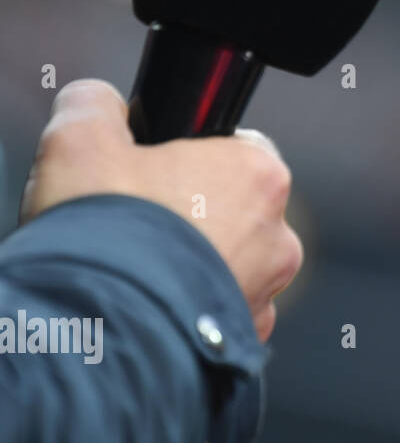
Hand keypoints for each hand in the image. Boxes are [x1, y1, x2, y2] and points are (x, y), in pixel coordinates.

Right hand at [20, 79, 302, 342]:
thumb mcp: (79, 141)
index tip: (154, 172)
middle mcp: (278, 234)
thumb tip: (98, 102)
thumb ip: (95, 106)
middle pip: (235, 211)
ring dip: (194, 267)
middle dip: (192, 216)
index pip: (237, 149)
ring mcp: (266, 291)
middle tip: (137, 226)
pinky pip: (220, 316)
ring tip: (141, 272)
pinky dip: (191, 313)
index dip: (190, 156)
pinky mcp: (244, 339)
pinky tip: (152, 307)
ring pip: (231, 267)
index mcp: (257, 173)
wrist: (102, 328)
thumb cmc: (105, 232)